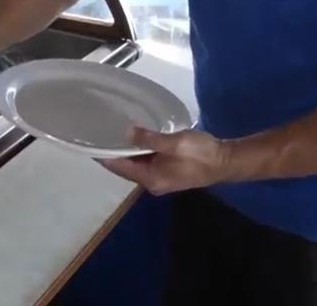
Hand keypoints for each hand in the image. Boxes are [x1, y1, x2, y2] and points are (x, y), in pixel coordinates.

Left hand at [99, 127, 233, 194]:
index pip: (118, 167)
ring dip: (126, 151)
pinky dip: (139, 151)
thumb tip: (126, 134)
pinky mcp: (168, 172)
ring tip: (111, 133)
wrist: (227, 162)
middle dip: (112, 152)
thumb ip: (148, 139)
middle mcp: (152, 182)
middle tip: (97, 133)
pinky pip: (147, 162)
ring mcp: (161, 178)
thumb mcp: (173, 142)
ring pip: (136, 164)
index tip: (88, 142)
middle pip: (125, 167)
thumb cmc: (200, 153)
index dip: (103, 155)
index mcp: (150, 179)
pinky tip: (134, 138)